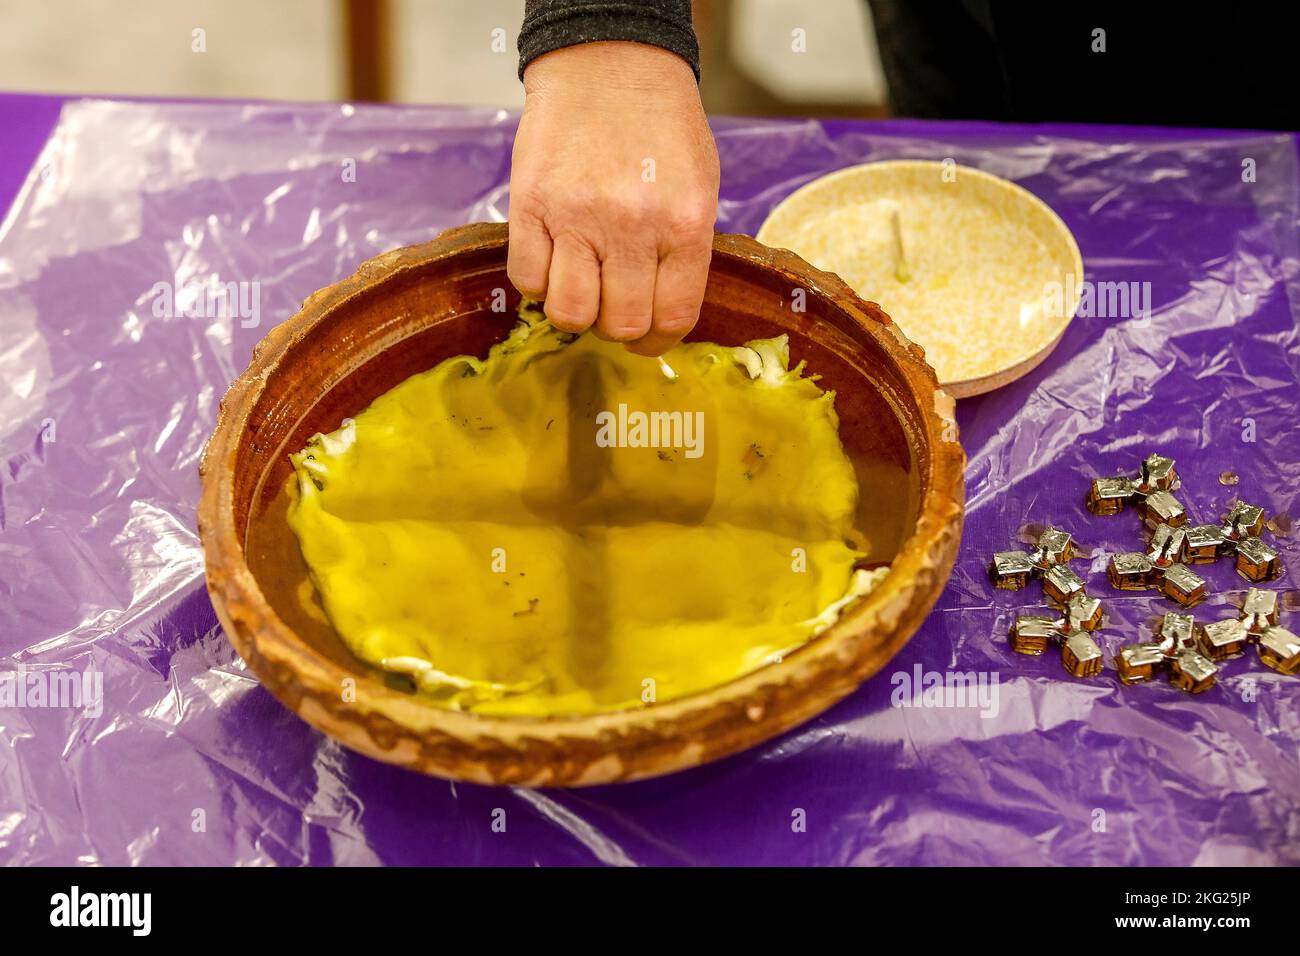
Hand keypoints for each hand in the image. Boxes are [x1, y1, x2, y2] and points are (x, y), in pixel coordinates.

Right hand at [508, 41, 719, 355]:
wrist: (608, 63)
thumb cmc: (660, 128)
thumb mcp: (699, 187)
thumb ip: (685, 251)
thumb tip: (663, 312)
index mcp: (685, 225)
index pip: (672, 317)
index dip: (657, 339)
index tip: (647, 336)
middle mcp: (632, 227)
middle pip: (619, 323)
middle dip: (616, 327)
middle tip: (612, 307)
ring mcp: (577, 216)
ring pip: (569, 311)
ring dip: (575, 312)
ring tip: (580, 287)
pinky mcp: (530, 204)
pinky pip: (526, 279)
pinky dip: (538, 283)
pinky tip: (551, 260)